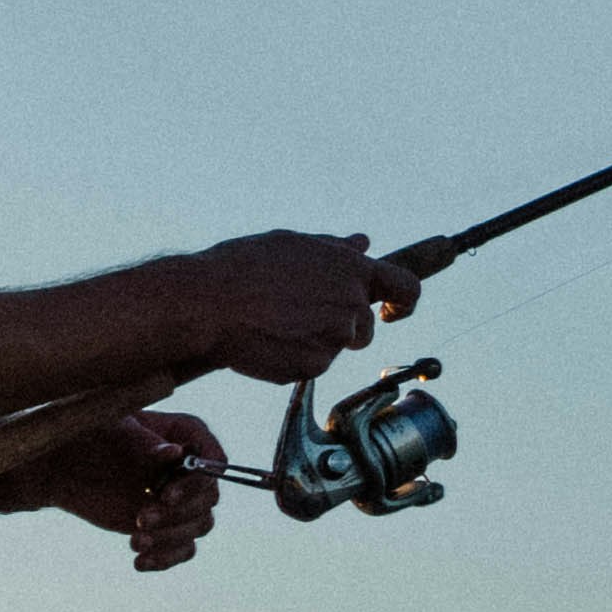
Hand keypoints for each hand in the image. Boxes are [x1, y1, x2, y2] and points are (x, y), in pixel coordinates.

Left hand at [19, 405, 228, 570]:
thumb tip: (174, 452)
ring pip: (199, 526)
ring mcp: (183, 500)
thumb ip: (146, 444)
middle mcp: (192, 470)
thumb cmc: (94, 436)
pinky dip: (165, 558)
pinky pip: (182, 549)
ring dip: (169, 538)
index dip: (195, 482)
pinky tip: (139, 563)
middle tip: (140, 520)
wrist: (69, 463)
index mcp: (188, 436)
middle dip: (176, 513)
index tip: (166, 495)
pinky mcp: (168, 526)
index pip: (212, 462)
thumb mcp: (117, 432)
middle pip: (207, 499)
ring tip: (134, 542)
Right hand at [190, 232, 422, 385]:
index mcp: (352, 269)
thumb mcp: (292, 245)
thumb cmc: (242, 268)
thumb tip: (363, 243)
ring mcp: (335, 337)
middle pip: (364, 327)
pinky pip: (309, 368)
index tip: (392, 311)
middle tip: (297, 322)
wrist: (206, 305)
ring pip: (334, 347)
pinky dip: (290, 361)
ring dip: (312, 343)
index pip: (406, 287)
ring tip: (271, 328)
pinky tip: (262, 344)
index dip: (403, 302)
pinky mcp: (313, 365)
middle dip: (340, 328)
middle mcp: (352, 303)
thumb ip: (334, 249)